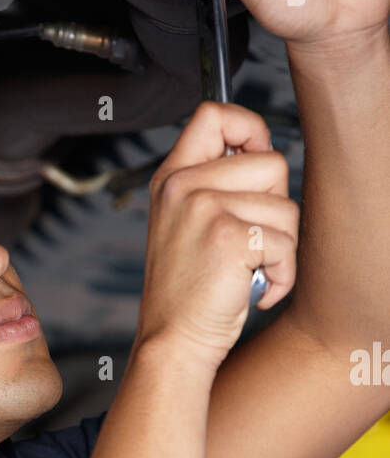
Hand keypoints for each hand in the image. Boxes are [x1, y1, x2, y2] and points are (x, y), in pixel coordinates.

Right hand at [136, 100, 298, 368]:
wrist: (171, 343)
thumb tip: (264, 153)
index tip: (255, 157)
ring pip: (286, 208)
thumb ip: (213, 184)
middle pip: (271, 162)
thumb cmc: (185, 292)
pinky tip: (253, 290)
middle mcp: (183, 187)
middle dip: (276, 207)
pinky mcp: (228, 238)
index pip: (214, 115)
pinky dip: (281, 276)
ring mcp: (203, 209)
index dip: (249, 127)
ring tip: (247, 271)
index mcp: (172, 178)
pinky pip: (285, 245)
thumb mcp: (185, 224)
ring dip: (280, 248)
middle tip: (249, 242)